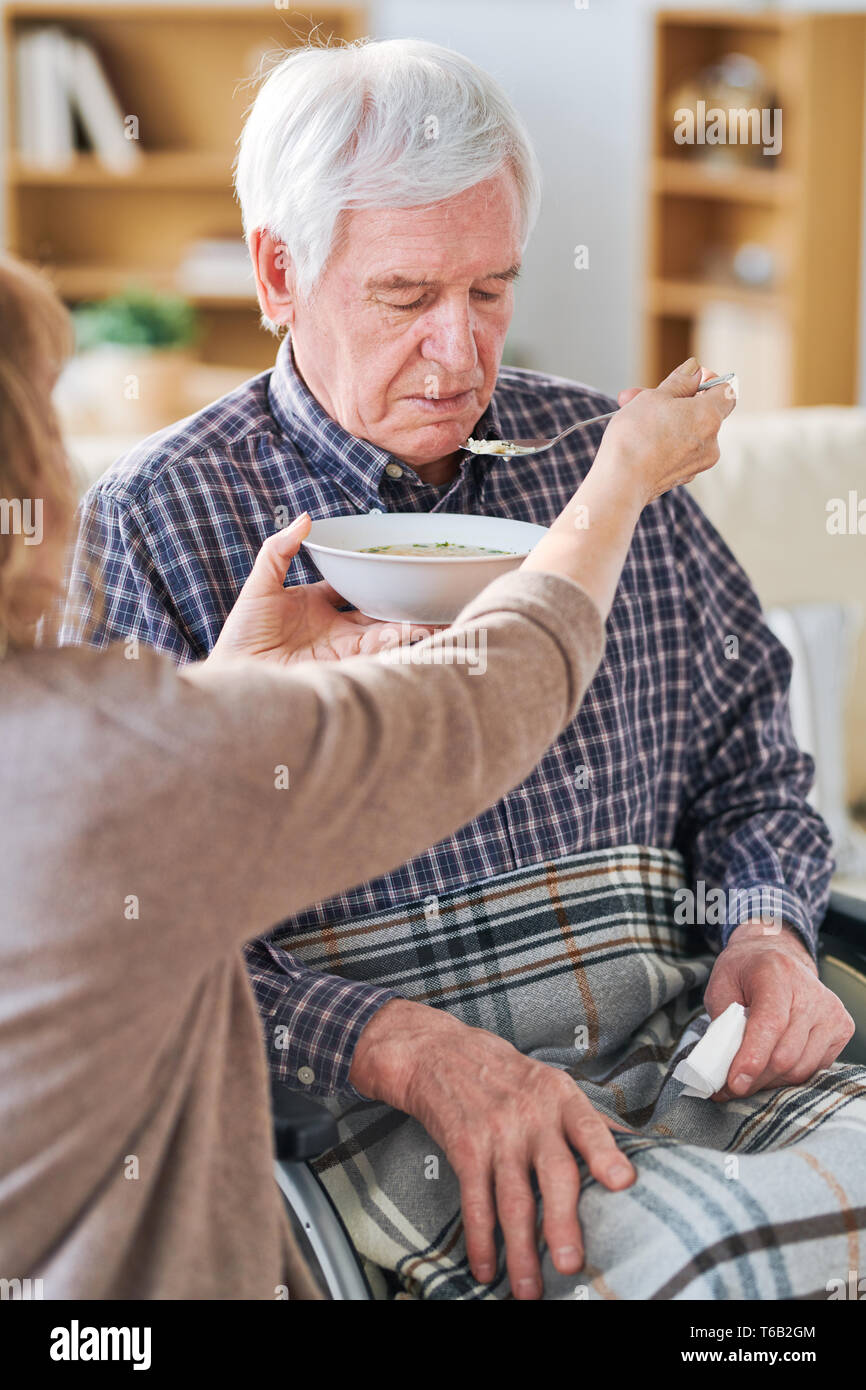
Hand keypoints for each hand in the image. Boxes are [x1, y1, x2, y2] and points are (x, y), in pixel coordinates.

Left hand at [209, 513, 431, 665]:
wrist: (238, 672)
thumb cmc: (243, 634)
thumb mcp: (261, 584)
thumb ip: (280, 549)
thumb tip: (304, 518)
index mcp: (317, 603)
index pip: (352, 585)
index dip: (373, 575)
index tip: (396, 562)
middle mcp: (334, 626)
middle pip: (376, 610)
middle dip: (402, 603)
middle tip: (429, 591)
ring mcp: (342, 647)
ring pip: (385, 631)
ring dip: (410, 624)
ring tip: (437, 615)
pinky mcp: (345, 666)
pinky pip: (377, 653)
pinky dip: (398, 643)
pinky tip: (417, 633)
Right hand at [350, 998, 635, 1299]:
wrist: (438, 1053)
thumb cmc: (505, 1074)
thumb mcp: (550, 1081)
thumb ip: (587, 1119)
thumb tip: (635, 1150)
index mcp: (560, 1097)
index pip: (588, 1126)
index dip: (606, 1153)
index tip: (623, 1181)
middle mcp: (530, 1116)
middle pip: (552, 1173)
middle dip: (562, 1221)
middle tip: (570, 1262)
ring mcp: (496, 1134)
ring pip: (512, 1200)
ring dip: (521, 1250)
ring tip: (530, 1289)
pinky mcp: (465, 1149)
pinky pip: (475, 1201)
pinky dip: (480, 1239)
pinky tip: (485, 1268)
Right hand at [599, 359, 736, 505]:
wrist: (620, 483)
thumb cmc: (635, 437)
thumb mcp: (655, 397)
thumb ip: (679, 381)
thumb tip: (695, 370)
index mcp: (709, 417)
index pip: (726, 390)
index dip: (708, 381)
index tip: (686, 380)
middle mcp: (711, 442)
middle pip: (701, 412)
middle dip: (673, 401)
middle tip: (642, 395)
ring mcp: (698, 463)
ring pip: (687, 432)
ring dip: (665, 421)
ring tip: (634, 418)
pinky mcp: (682, 477)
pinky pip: (679, 451)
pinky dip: (664, 442)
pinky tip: (640, 442)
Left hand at [704, 921, 854, 1098]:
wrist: (774, 957)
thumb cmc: (744, 974)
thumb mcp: (720, 989)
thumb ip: (723, 1026)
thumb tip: (723, 1068)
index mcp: (776, 973)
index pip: (770, 1023)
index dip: (752, 1057)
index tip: (734, 1083)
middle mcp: (810, 991)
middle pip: (786, 1054)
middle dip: (754, 1078)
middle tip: (728, 1087)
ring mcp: (830, 1010)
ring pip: (800, 1068)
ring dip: (769, 1081)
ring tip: (747, 1077)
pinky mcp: (841, 1027)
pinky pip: (813, 1068)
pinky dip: (787, 1076)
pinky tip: (769, 1066)